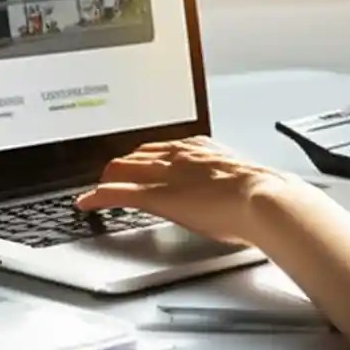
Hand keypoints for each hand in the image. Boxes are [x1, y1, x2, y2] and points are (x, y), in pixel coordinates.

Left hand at [75, 136, 302, 245]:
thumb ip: (232, 182)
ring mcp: (165, 174)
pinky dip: (97, 197)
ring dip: (107, 178)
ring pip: (122, 168)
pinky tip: (87, 203)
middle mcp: (179, 155)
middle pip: (137, 153)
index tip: (142, 163)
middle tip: (113, 176)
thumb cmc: (262, 196)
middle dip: (122, 164)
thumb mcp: (244, 181)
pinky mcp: (155, 195)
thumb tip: (241, 193)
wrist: (262, 199)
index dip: (146, 157)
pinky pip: (117, 193)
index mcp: (201, 149)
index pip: (162, 147)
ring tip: (98, 188)